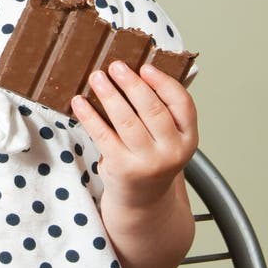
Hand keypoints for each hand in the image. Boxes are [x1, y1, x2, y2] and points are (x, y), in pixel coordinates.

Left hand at [70, 61, 197, 206]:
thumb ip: (161, 110)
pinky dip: (89, 116)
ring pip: (126, 121)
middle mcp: (172, 151)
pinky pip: (103, 135)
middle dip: (132, 84)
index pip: (183, 104)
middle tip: (115, 66)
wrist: (143, 202)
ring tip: (97, 77)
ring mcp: (148, 163)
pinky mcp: (122, 168)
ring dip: (109, 95)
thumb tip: (133, 70)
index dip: (163, 82)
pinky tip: (79, 101)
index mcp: (188, 138)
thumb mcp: (167, 138)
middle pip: (152, 109)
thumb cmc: (152, 159)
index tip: (145, 67)